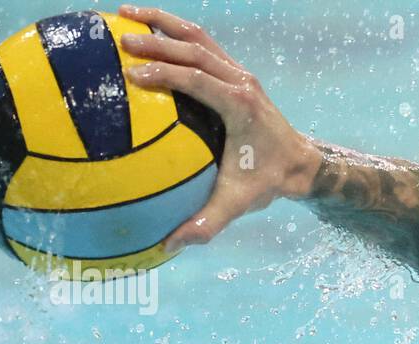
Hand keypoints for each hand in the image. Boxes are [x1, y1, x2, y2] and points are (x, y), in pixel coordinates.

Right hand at [117, 5, 321, 250]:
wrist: (301, 163)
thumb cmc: (268, 182)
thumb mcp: (240, 203)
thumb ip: (207, 222)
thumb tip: (170, 245)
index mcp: (240, 106)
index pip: (200, 81)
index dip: (167, 75)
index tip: (133, 75)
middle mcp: (241, 81)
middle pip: (195, 50)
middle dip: (157, 42)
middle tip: (117, 41)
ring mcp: (238, 72)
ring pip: (198, 38)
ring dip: (162, 23)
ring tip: (122, 14)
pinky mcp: (234, 71)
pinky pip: (201, 43)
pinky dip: (173, 32)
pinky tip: (144, 27)